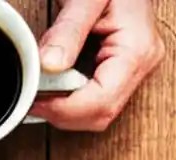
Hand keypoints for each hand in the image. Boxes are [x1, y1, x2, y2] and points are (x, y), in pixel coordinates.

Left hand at [30, 0, 164, 130]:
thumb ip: (68, 30)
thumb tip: (49, 64)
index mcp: (137, 49)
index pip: (102, 101)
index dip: (65, 109)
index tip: (36, 100)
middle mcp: (142, 63)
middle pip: (102, 114)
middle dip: (64, 112)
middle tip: (33, 96)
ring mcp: (135, 68)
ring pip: (100, 112)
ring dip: (67, 108)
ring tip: (42, 89)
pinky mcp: (124, 68)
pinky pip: (98, 97)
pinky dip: (73, 98)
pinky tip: (55, 85)